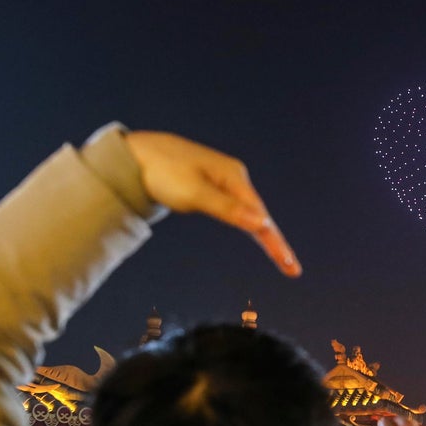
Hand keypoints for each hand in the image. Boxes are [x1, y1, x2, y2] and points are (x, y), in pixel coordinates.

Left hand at [125, 131, 300, 276]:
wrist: (134, 156)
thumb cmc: (162, 173)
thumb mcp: (194, 194)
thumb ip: (229, 210)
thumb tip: (262, 224)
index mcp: (233, 176)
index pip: (260, 217)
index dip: (276, 243)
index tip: (290, 266)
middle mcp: (233, 177)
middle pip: (259, 215)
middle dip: (275, 242)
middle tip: (292, 269)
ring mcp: (222, 180)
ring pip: (248, 213)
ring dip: (263, 235)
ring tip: (281, 257)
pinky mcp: (210, 186)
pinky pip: (236, 210)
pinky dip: (247, 225)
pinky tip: (254, 232)